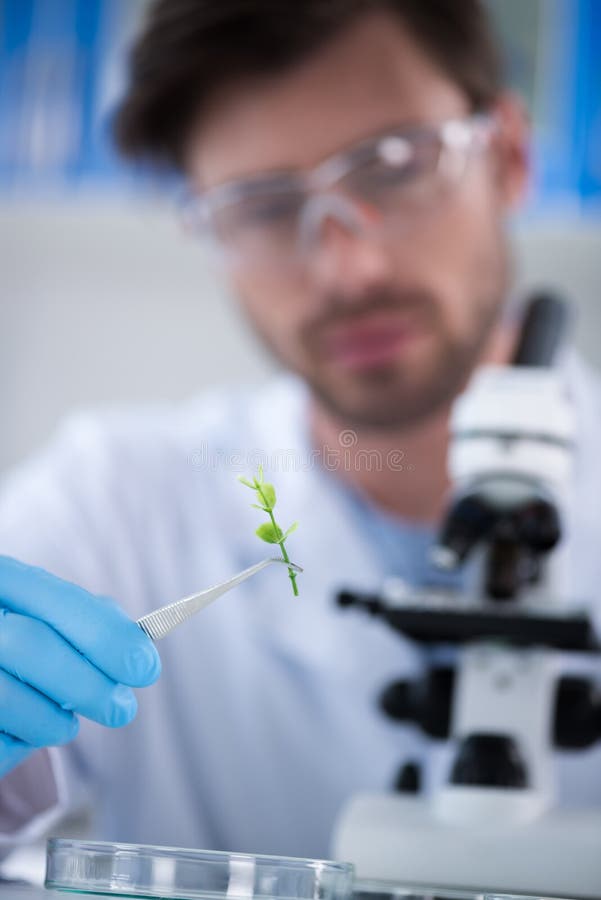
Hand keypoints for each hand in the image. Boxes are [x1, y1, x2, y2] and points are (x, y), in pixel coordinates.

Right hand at [0, 555, 160, 776]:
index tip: (146, 668)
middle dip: (88, 683)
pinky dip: (22, 741)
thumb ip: (90, 619)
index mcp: (5, 581)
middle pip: (30, 645)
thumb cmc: (24, 646)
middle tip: (123, 710)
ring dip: (53, 720)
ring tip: (66, 724)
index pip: (58, 599)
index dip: (105, 634)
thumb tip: (136, 645)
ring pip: (7, 696)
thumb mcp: (50, 616)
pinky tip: (29, 731)